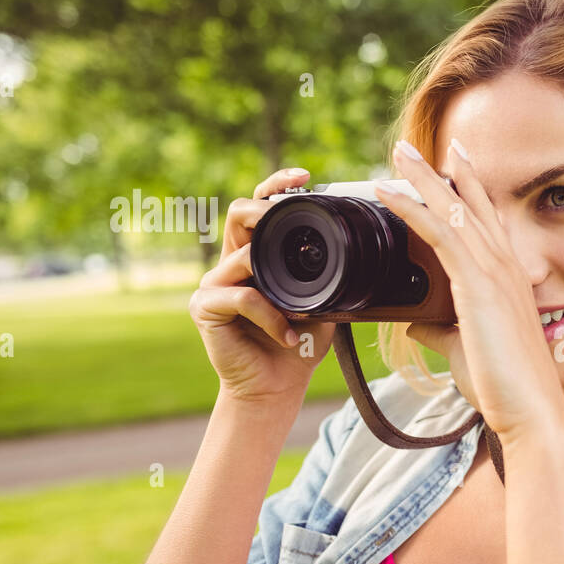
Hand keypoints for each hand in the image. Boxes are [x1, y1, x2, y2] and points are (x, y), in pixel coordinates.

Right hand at [188, 167, 336, 402]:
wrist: (277, 386)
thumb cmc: (299, 344)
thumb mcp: (323, 301)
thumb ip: (328, 274)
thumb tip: (358, 252)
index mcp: (259, 255)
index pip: (261, 207)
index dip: (277, 185)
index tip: (305, 177)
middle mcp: (232, 263)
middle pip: (237, 213)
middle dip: (265, 209)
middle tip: (287, 217)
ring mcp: (214, 283)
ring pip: (244, 256)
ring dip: (279, 286)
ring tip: (299, 315)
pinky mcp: (205, 307)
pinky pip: (242, 297)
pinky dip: (270, 316)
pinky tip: (287, 336)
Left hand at [376, 139, 563, 442]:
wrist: (531, 411)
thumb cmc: (505, 388)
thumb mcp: (464, 352)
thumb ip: (440, 331)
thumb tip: (415, 323)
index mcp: (509, 281)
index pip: (487, 223)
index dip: (470, 189)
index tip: (452, 162)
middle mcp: (507, 268)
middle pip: (470, 206)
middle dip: (442, 172)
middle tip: (414, 147)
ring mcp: (494, 274)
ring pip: (453, 211)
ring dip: (422, 178)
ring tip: (397, 152)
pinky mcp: (477, 285)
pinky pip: (440, 233)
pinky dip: (412, 208)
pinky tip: (388, 193)